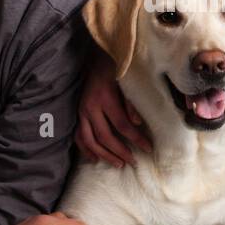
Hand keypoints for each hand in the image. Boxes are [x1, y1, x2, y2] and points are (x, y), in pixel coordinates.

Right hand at [75, 46, 152, 166]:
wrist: (94, 60)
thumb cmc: (114, 70)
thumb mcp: (125, 82)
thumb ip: (130, 102)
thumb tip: (137, 123)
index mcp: (105, 98)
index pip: (122, 125)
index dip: (136, 139)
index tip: (148, 148)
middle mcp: (90, 107)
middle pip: (105, 136)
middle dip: (120, 151)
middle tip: (133, 161)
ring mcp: (81, 112)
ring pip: (90, 140)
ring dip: (104, 154)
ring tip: (118, 164)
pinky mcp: (76, 114)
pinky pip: (78, 136)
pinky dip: (86, 149)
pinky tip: (94, 159)